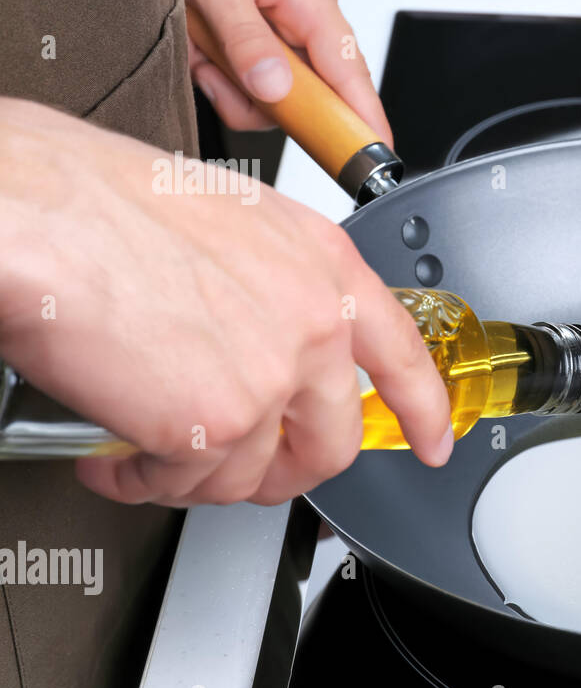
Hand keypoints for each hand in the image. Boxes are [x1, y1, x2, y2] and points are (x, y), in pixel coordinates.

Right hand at [0, 99, 449, 506]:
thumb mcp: (230, 224)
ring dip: (198, 476)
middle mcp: (311, 323)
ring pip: (255, 473)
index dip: (424, 409)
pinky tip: (118, 459)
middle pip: (331, 441)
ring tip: (150, 452)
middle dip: (283, 469)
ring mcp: (270, 378)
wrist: (35, 214)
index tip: (434, 440)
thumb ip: (271, 289)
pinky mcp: (214, 425)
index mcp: (323, 265)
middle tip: (243, 468)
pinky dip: (145, 482)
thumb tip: (264, 340)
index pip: (401, 353)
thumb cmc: (102, 202)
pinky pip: (189, 484)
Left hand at [155, 0, 390, 142]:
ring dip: (227, 74)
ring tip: (197, 37)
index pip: (353, 79)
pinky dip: (218, 56)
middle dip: (254, 98)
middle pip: (305, 94)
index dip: (365, 126)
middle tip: (213, 70)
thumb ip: (245, 40)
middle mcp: (306, 10)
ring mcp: (286, 13)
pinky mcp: (265, 14)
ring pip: (272, 83)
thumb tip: (277, 92)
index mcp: (309, 0)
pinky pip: (252, 60)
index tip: (375, 165)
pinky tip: (198, 30)